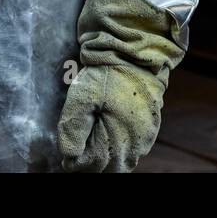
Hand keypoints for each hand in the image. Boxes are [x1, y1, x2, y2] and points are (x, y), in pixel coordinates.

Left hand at [56, 0, 183, 172]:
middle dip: (90, 162)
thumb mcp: (81, 95)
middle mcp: (137, 144)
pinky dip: (119, 148)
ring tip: (89, 146)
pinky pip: (134, 149)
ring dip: (106, 157)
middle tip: (75, 152)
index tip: (65, 156)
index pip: (93, 165)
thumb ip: (72, 128)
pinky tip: (108, 138)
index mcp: (120, 139)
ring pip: (123, 161)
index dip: (75, 162)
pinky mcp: (151, 127)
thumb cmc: (106, 73)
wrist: (135, 50)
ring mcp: (147, 137)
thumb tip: (69, 157)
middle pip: (109, 167)